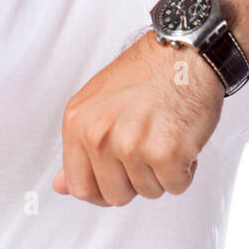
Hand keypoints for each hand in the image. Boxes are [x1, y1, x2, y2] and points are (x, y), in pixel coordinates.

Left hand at [52, 31, 225, 205]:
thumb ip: (80, 147)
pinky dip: (185, 168)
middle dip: (135, 180)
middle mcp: (100, 135)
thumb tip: (61, 185)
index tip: (116, 179)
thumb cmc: (149, 72)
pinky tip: (182, 139)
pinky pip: (176, 185)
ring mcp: (132, 145)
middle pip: (114, 196)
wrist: (186, 52)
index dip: (101, 189)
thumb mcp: (99, 103)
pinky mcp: (166, 152)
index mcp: (78, 122)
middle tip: (146, 147)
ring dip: (162, 172)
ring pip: (148, 192)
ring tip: (164, 135)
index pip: (79, 186)